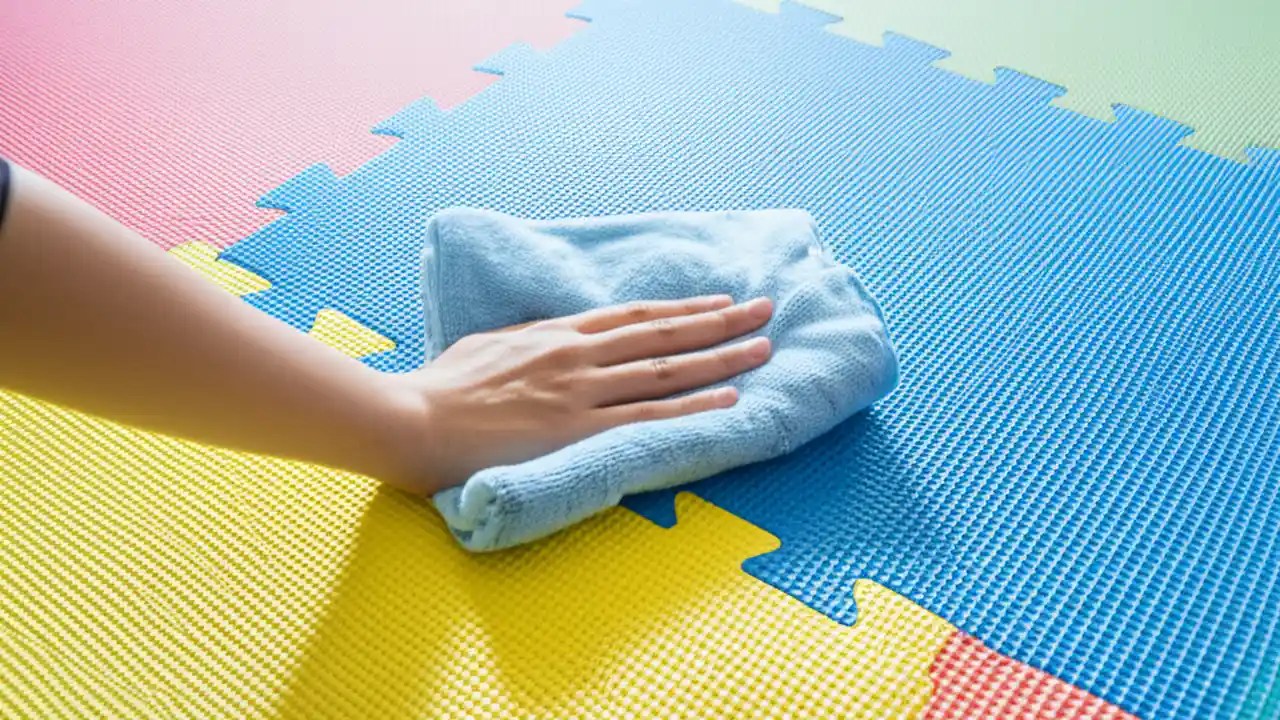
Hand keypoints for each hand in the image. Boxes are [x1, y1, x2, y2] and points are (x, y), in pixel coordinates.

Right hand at [380, 295, 773, 492]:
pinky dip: (692, 407)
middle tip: (766, 310)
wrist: (413, 420)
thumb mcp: (489, 345)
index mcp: (556, 333)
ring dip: (721, 358)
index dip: (682, 309)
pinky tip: (729, 399)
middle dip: (720, 322)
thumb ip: (530, 340)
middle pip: (664, 334)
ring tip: (763, 348)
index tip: (719, 302)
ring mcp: (581, 391)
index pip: (635, 316)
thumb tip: (553, 338)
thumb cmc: (441, 387)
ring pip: (667, 370)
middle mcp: (578, 355)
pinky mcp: (577, 430)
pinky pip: (648, 417)